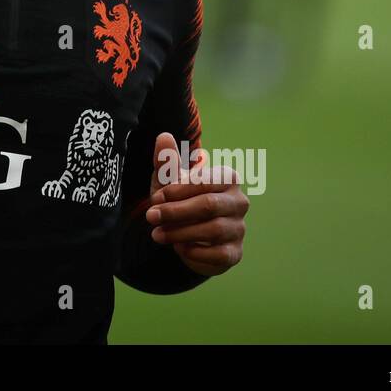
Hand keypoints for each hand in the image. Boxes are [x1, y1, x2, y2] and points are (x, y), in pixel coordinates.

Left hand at [144, 132, 247, 276]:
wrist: (184, 234)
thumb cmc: (179, 200)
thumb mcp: (169, 181)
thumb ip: (167, 161)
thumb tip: (163, 137)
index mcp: (227, 178)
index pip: (204, 182)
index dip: (176, 191)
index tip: (155, 198)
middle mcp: (239, 202)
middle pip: (208, 206)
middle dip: (175, 212)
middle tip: (150, 217)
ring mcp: (239, 228)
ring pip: (212, 230)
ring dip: (179, 232)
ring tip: (157, 234)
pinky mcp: (235, 252)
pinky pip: (217, 254)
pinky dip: (194, 252)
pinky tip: (178, 248)